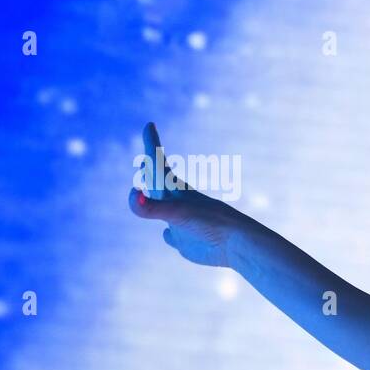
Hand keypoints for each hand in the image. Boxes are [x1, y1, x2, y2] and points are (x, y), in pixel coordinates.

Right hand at [127, 122, 254, 267]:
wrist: (236, 245)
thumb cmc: (211, 222)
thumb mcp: (179, 212)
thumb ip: (152, 207)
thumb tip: (133, 196)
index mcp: (175, 190)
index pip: (158, 163)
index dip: (152, 144)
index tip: (150, 124)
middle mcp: (177, 204)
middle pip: (159, 183)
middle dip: (151, 170)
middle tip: (146, 158)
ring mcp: (180, 223)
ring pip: (162, 210)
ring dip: (155, 202)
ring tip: (154, 194)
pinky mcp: (184, 242)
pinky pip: (171, 236)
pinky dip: (169, 236)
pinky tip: (169, 235)